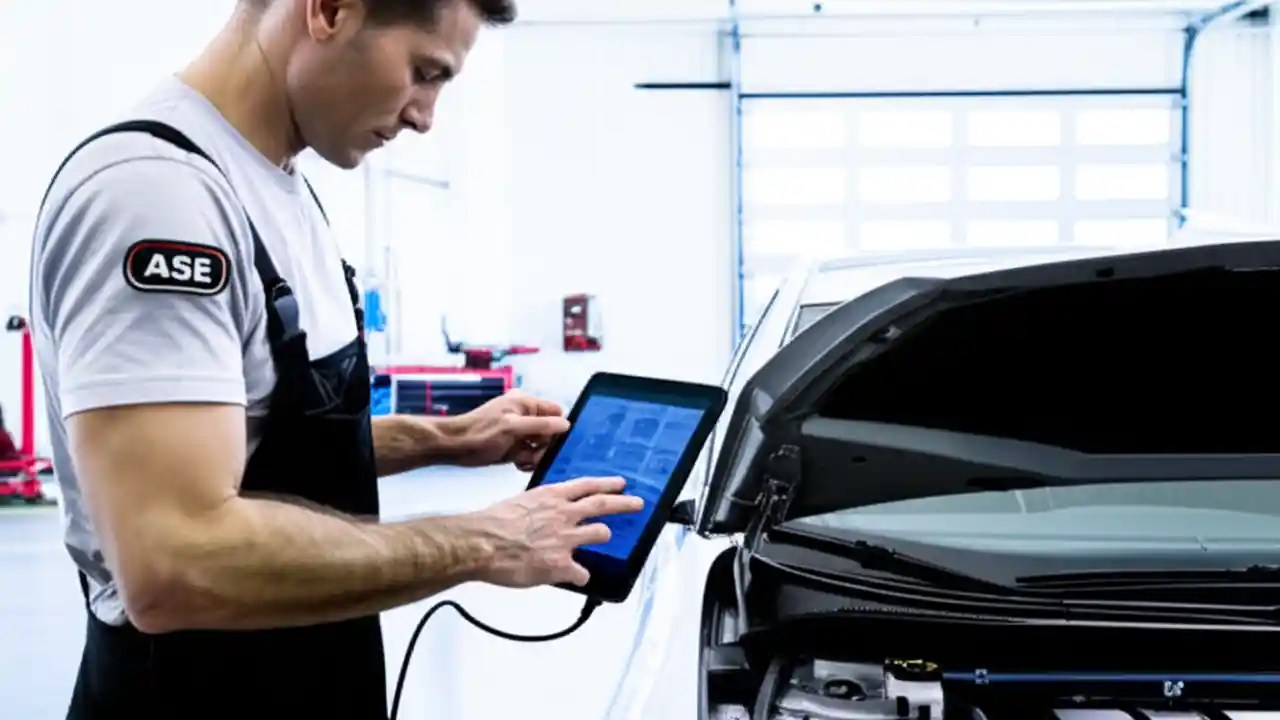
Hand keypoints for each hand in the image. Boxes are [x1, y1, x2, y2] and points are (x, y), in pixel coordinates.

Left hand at [448, 390, 569, 470]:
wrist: (454, 447)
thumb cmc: (481, 434)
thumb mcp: (513, 428)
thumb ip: (541, 426)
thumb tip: (567, 425)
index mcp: (525, 403)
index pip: (555, 412)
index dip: (556, 427)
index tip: (549, 441)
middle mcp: (525, 415)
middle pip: (550, 431)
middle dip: (544, 445)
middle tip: (532, 454)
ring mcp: (519, 431)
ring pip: (541, 445)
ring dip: (536, 455)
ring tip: (521, 460)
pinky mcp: (513, 446)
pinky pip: (530, 453)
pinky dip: (527, 460)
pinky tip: (517, 464)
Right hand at [474, 476, 643, 587]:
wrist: (481, 543)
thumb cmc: (492, 523)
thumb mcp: (520, 502)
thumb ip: (539, 506)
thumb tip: (545, 513)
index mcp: (551, 496)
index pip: (587, 486)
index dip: (606, 485)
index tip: (620, 484)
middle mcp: (563, 514)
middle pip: (602, 506)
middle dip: (624, 504)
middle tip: (637, 503)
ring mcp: (565, 539)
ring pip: (599, 534)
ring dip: (601, 535)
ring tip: (601, 537)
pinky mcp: (561, 564)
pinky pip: (582, 572)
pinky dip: (580, 576)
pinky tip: (577, 577)